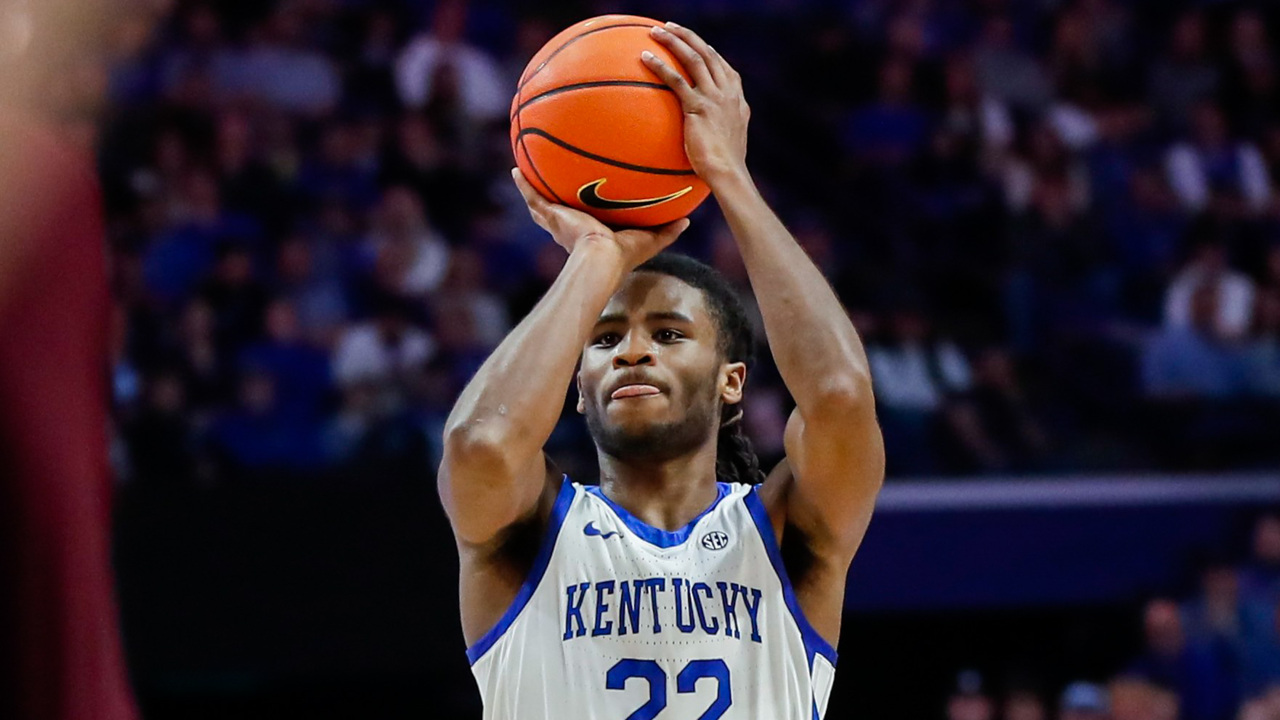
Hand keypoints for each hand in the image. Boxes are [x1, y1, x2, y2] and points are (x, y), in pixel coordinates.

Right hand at [512, 168, 689, 267]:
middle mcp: (571, 228)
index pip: (586, 220)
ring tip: (523, 171)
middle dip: (556, 199)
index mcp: (591, 234)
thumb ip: (667, 230)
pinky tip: (515, 169)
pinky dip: (523, 185)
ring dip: (533, 188)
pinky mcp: (551, 216)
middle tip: (553, 183)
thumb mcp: (650, 239)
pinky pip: (533, 197)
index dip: (585, 212)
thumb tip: (688, 220)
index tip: (587, 201)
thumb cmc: (624, 256)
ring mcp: (558, 222)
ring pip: (541, 203)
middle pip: (559, 211)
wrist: (601, 260)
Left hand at [642, 22, 749, 186]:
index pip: (721, 64)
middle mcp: (727, 92)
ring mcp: (714, 98)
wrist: (728, 173)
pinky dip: (660, 65)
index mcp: (736, 98)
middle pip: (707, 53)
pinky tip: (645, 57)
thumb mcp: (730, 138)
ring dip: (673, 41)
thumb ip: (720, 124)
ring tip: (655, 32)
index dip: (705, 49)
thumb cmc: (725, 165)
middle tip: (670, 27)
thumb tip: (706, 127)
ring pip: (693, 58)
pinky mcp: (698, 107)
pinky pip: (676, 80)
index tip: (692, 42)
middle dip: (687, 36)